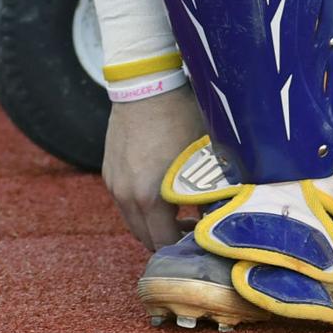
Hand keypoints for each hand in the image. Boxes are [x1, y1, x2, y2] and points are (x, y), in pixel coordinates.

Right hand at [102, 86, 206, 250]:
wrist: (147, 85)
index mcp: (150, 196)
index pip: (162, 242)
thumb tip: (223, 211)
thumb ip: (210, 188)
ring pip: (132, 220)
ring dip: (153, 223)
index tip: (201, 239)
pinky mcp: (109, 171)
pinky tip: (162, 191)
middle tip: (193, 229)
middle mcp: (126, 195)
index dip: (183, 247)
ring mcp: (114, 184)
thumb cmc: (182, 116)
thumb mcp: (204, 153)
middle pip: (144, 237)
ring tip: (179, 211)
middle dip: (167, 239)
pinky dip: (142, 206)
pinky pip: (125, 201)